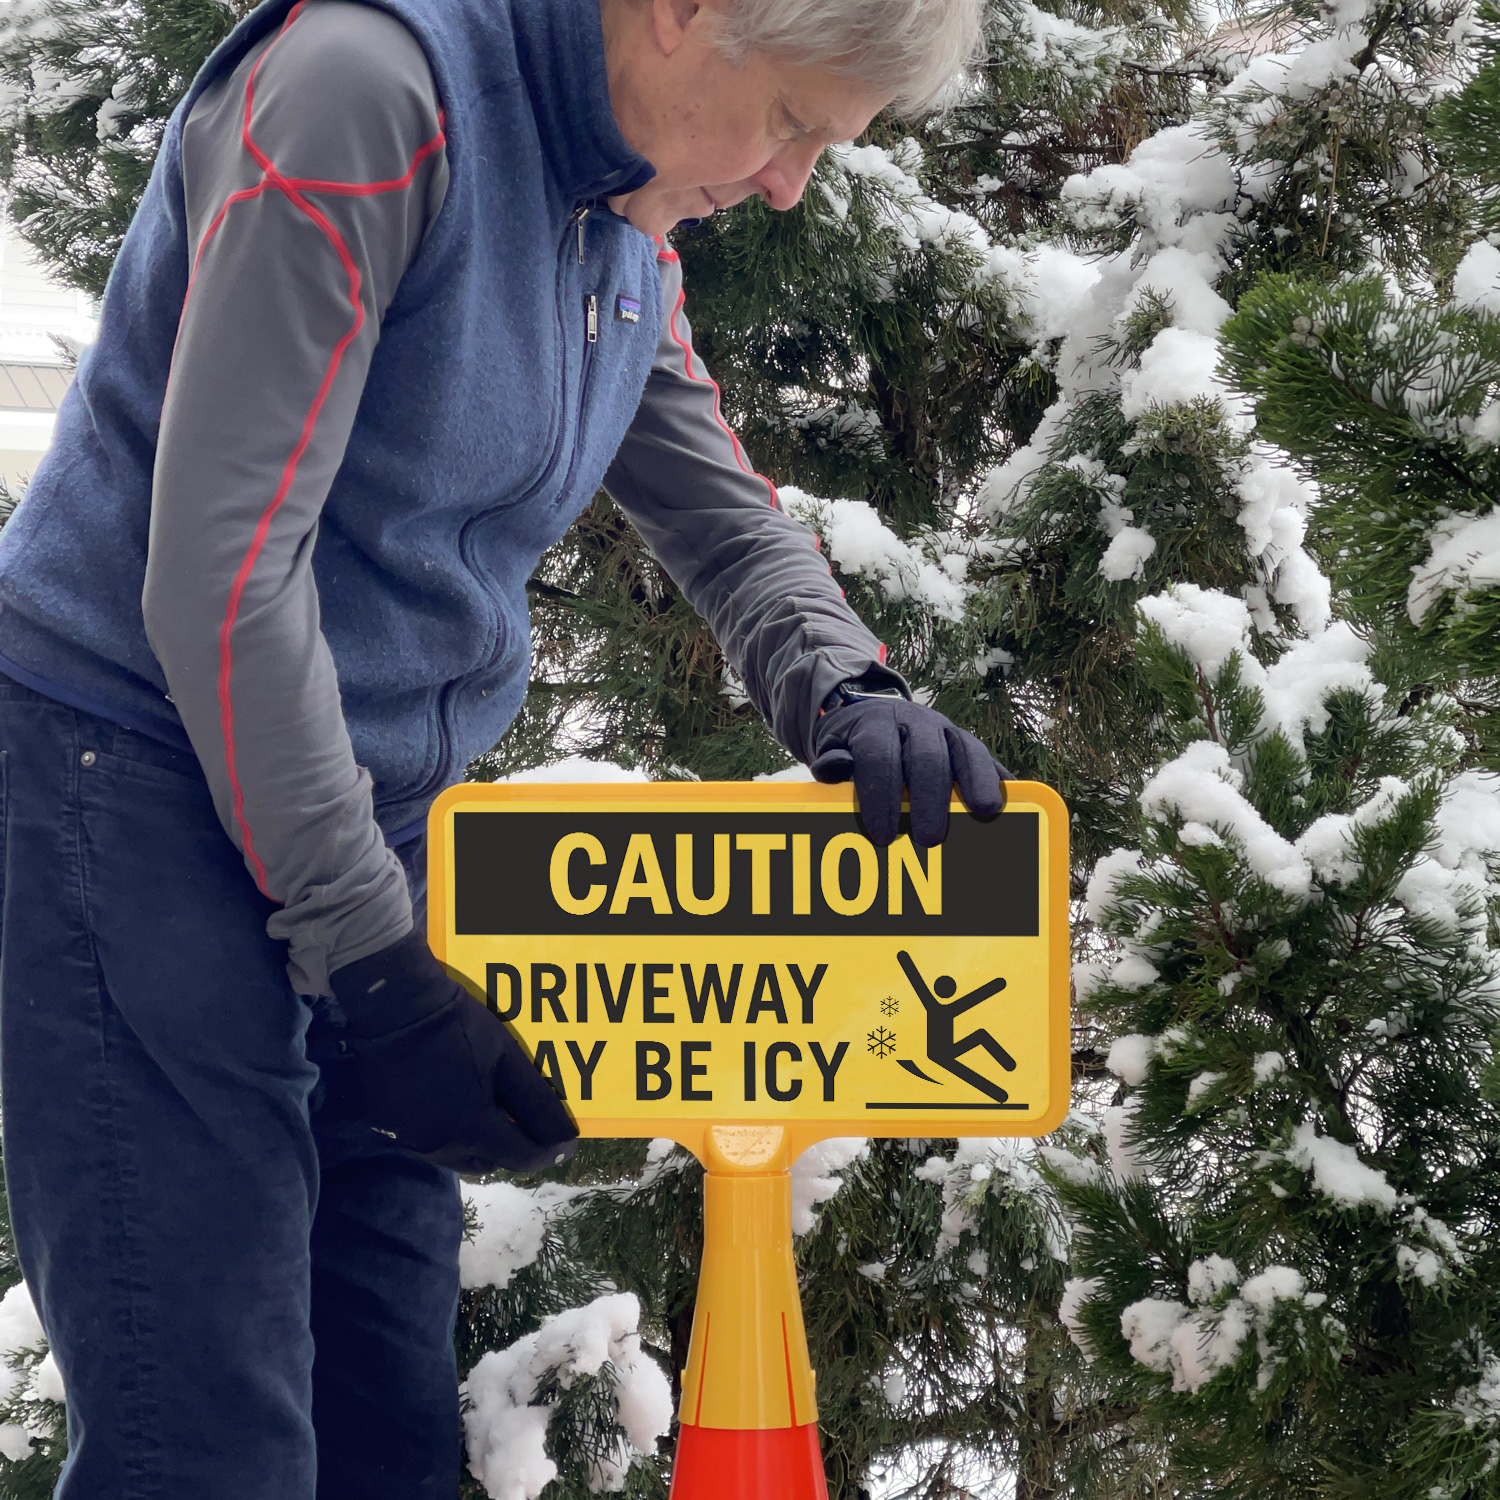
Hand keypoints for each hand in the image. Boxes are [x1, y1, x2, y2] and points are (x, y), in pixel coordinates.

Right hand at [329, 929, 577, 1174]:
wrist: (392, 1006)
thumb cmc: (456, 1027)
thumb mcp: (506, 1058)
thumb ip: (536, 1102)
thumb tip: (563, 1140)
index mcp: (471, 1131)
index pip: (520, 1158)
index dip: (547, 1152)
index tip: (564, 1142)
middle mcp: (438, 1146)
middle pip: (485, 1162)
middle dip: (508, 1148)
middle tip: (520, 1120)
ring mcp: (408, 1139)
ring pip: (454, 1156)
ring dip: (475, 1141)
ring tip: (487, 1110)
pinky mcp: (387, 1127)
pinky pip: (427, 1142)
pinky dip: (446, 1130)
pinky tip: (450, 1102)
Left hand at [810, 696, 1007, 846]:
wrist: (871, 712)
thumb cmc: (852, 744)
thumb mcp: (833, 747)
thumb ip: (832, 762)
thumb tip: (834, 770)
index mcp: (877, 724)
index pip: (879, 757)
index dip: (881, 796)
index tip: (882, 836)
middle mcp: (915, 723)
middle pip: (927, 757)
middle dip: (929, 799)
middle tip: (928, 840)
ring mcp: (945, 730)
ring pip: (966, 750)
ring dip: (977, 781)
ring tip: (985, 812)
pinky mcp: (967, 742)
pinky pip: (987, 758)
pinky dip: (998, 779)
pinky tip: (1008, 804)